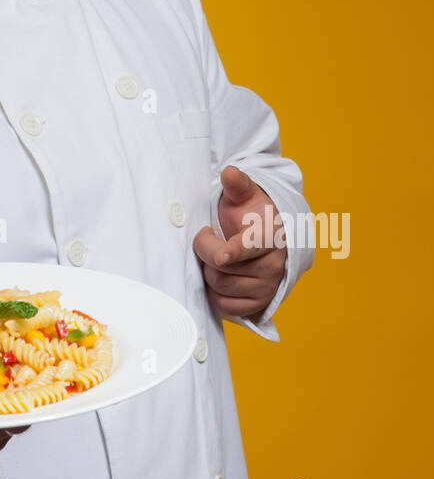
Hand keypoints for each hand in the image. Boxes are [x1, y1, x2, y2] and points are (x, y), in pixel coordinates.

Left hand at [192, 165, 286, 318]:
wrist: (268, 238)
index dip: (235, 250)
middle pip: (222, 268)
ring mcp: (266, 288)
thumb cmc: (253, 215)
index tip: (222, 254)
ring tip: (215, 257)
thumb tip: (229, 172)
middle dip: (205, 251)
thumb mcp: (245, 196)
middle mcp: (273, 266)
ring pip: (220, 286)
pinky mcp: (257, 305)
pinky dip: (215, 294)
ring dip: (209, 272)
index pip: (251, 246)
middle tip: (208, 237)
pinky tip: (218, 276)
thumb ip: (237, 184)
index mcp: (271, 237)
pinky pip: (225, 306)